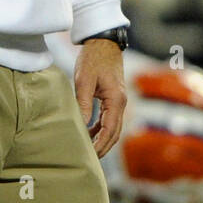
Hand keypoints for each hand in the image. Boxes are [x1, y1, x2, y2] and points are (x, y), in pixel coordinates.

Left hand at [74, 38, 126, 157]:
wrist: (103, 42)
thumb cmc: (93, 59)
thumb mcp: (84, 80)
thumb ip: (83, 103)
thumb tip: (81, 126)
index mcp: (116, 100)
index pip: (109, 130)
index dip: (99, 145)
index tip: (89, 156)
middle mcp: (121, 103)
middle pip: (114, 133)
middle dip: (103, 148)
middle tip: (88, 161)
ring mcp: (119, 101)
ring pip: (113, 128)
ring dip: (102, 140)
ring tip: (88, 150)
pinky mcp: (114, 98)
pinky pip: (110, 119)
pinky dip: (101, 129)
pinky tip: (90, 132)